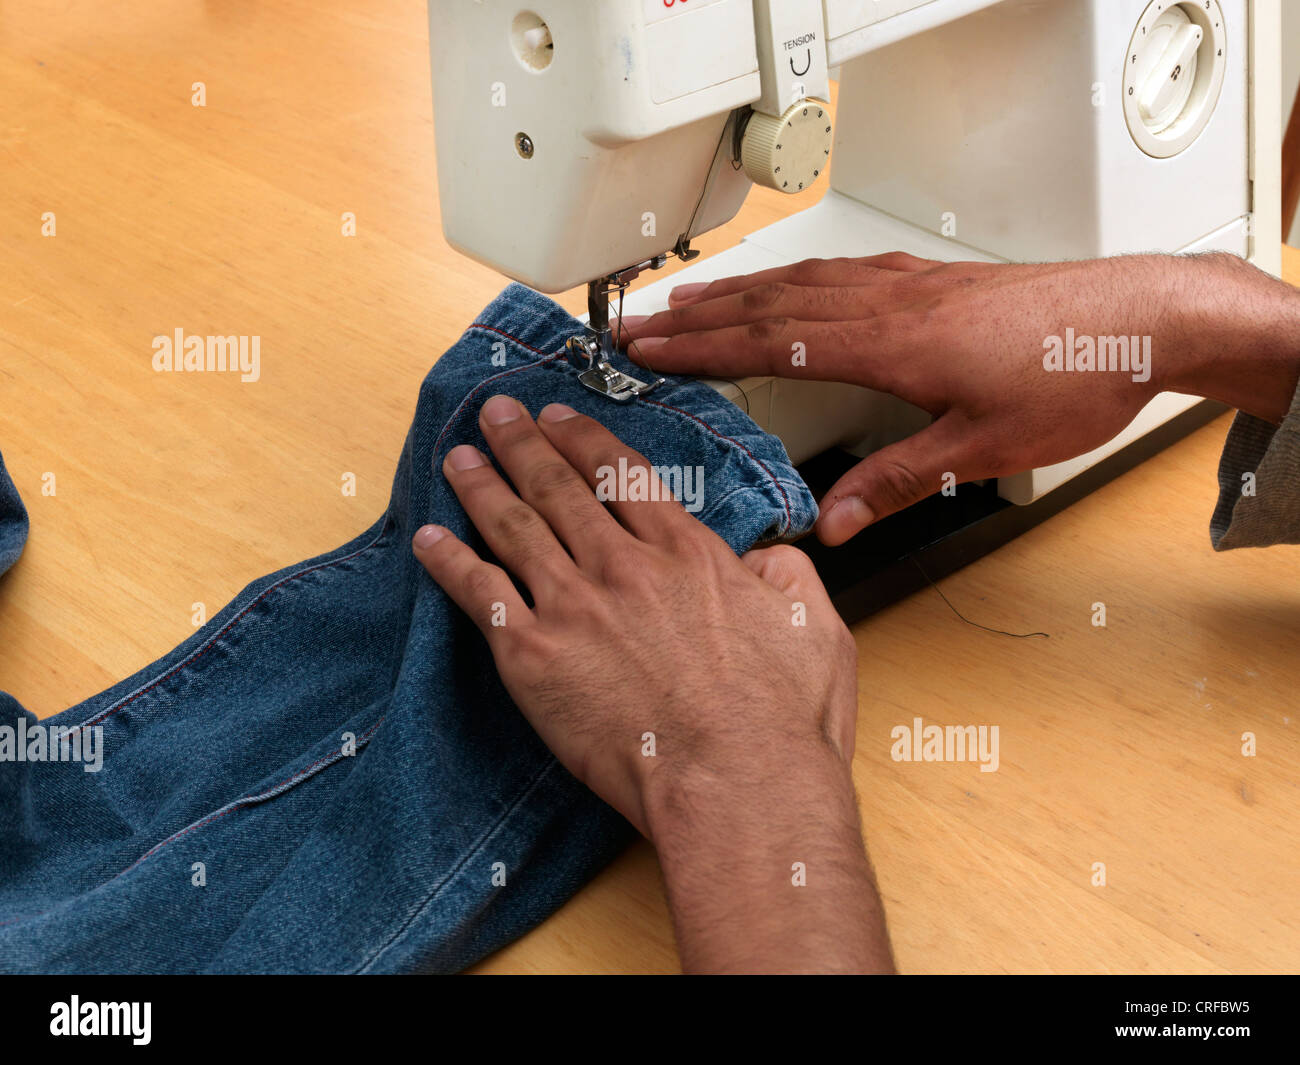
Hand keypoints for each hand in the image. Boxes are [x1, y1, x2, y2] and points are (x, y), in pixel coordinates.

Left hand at [412, 395, 891, 971]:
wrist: (738, 785)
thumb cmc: (781, 722)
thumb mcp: (816, 628)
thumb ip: (788, 576)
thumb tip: (766, 557)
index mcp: (686, 554)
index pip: (622, 475)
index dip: (584, 440)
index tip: (559, 419)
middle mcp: (623, 567)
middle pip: (559, 488)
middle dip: (521, 444)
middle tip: (494, 414)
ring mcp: (574, 608)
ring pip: (515, 528)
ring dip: (481, 486)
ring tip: (457, 458)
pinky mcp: (535, 658)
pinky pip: (480, 595)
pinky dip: (450, 562)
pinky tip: (429, 539)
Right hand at [619, 252, 1299, 544]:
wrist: (1141, 317)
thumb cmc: (1072, 379)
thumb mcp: (983, 447)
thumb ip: (900, 479)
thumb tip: (836, 521)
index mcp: (890, 346)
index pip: (771, 342)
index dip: (701, 348)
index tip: (647, 348)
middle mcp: (889, 305)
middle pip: (769, 304)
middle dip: (695, 316)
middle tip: (636, 323)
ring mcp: (908, 285)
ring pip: (800, 281)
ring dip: (735, 292)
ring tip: (686, 300)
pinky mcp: (931, 280)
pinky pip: (840, 272)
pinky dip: (792, 277)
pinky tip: (783, 283)